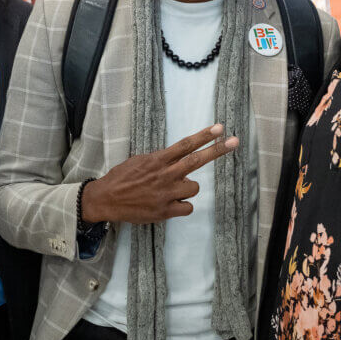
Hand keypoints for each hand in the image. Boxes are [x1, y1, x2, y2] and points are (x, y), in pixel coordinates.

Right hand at [81, 123, 238, 224]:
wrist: (105, 199)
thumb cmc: (122, 178)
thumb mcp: (139, 161)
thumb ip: (160, 160)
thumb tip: (177, 159)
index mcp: (157, 159)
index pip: (185, 144)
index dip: (204, 136)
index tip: (220, 128)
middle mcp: (164, 174)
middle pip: (196, 160)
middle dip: (217, 150)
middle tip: (234, 142)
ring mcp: (165, 193)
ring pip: (194, 188)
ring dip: (187, 188)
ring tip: (170, 191)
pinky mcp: (164, 211)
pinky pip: (187, 207)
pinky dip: (182, 206)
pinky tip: (169, 205)